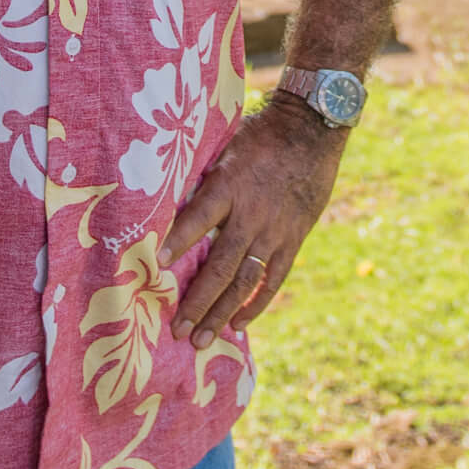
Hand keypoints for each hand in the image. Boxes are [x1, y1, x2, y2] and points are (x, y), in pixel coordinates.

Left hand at [160, 96, 345, 347]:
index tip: (156, 263)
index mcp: (229, 185)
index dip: (178, 240)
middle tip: (177, 330)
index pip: (198, 217)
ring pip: (245, 281)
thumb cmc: (261, 135)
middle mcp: (251, 214)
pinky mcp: (293, 239)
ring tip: (201, 339)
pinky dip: (256, 304)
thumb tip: (167, 201)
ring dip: (221, 313)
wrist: (312, 129)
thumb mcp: (226, 147)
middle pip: (221, 265)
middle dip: (197, 301)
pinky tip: (238, 324)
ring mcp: (274, 231)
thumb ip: (203, 179)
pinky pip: (273, 279)